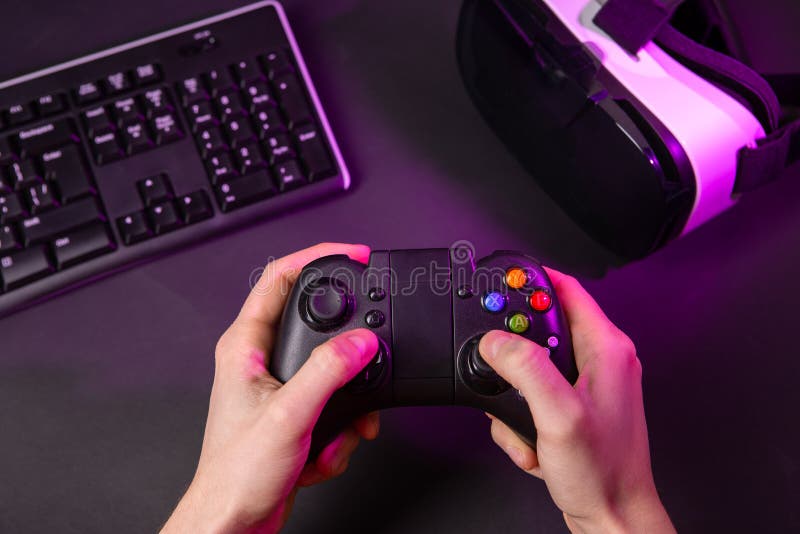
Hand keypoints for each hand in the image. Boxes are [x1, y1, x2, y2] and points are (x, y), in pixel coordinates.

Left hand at [162, 243, 380, 533]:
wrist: (234, 521)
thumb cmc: (236, 473)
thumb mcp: (290, 415)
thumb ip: (330, 371)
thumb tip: (362, 340)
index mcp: (244, 345)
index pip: (281, 277)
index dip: (319, 256)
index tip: (354, 255)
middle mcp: (260, 361)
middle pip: (317, 323)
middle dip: (348, 351)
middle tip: (370, 353)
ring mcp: (279, 388)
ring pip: (333, 369)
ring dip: (349, 403)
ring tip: (336, 431)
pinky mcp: (296, 414)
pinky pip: (336, 404)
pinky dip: (342, 429)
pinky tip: (323, 451)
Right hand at [479, 269, 674, 533]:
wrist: (613, 518)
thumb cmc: (604, 474)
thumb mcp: (558, 415)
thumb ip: (525, 369)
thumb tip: (495, 341)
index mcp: (607, 349)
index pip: (565, 288)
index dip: (529, 280)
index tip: (498, 284)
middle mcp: (600, 361)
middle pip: (539, 329)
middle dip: (512, 357)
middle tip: (502, 376)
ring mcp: (586, 386)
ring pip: (529, 366)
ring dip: (514, 397)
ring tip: (525, 425)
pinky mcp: (572, 409)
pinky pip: (532, 396)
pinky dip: (522, 420)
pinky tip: (532, 443)